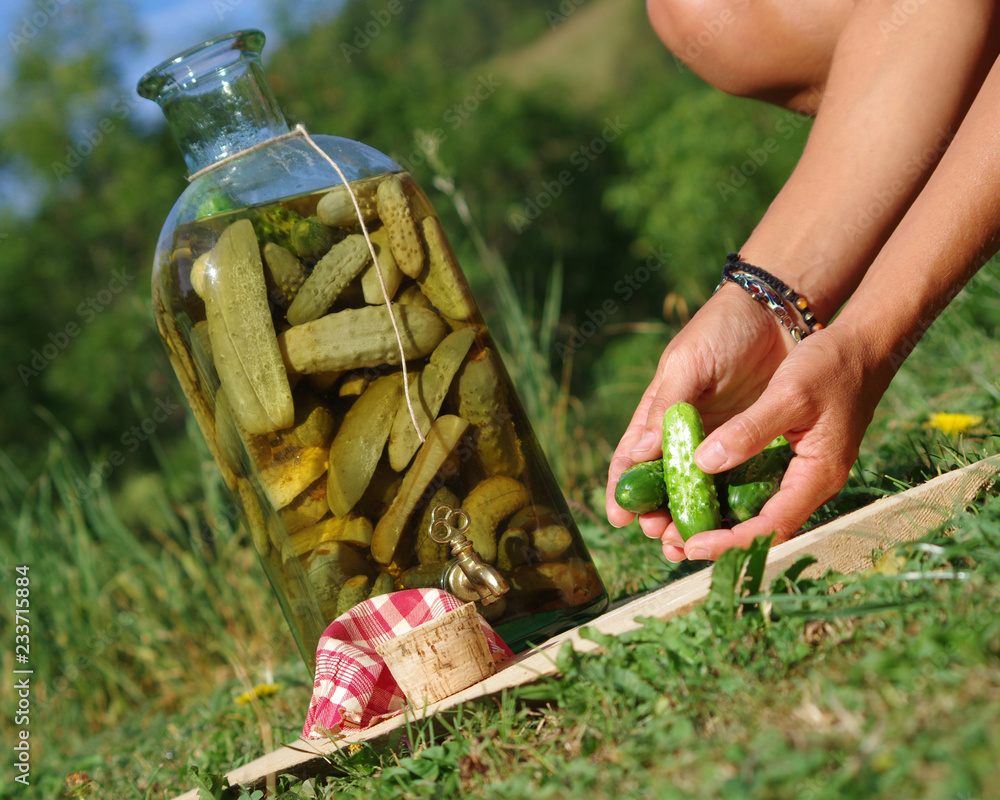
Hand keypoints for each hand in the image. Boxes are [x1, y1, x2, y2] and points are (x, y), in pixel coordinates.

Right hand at [606, 284, 794, 553]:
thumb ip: (666, 408)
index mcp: (659, 413)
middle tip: (662, 539)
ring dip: (692, 519)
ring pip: (699, 492)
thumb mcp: (688, 365)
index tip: (620, 520)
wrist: (777, 312)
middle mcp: (685, 433)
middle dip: (658, 515)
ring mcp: (720, 441)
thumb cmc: (720, 332)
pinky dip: (730, 507)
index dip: (622, 491)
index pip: (631, 460)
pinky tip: (731, 527)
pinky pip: (738, 483)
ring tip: (690, 544)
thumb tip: (636, 454)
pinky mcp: (754, 444)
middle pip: (663, 485)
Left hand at [665, 322, 890, 559]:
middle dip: (718, 539)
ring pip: (757, 511)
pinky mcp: (791, 459)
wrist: (862, 345)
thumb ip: (749, 430)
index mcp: (818, 475)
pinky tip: (697, 493)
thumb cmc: (831, 366)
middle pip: (761, 528)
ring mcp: (802, 472)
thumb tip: (704, 462)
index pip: (772, 527)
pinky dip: (728, 496)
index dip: (730, 542)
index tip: (692, 546)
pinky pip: (757, 489)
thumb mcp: (789, 393)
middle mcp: (811, 483)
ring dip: (719, 521)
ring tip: (676, 528)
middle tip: (672, 544)